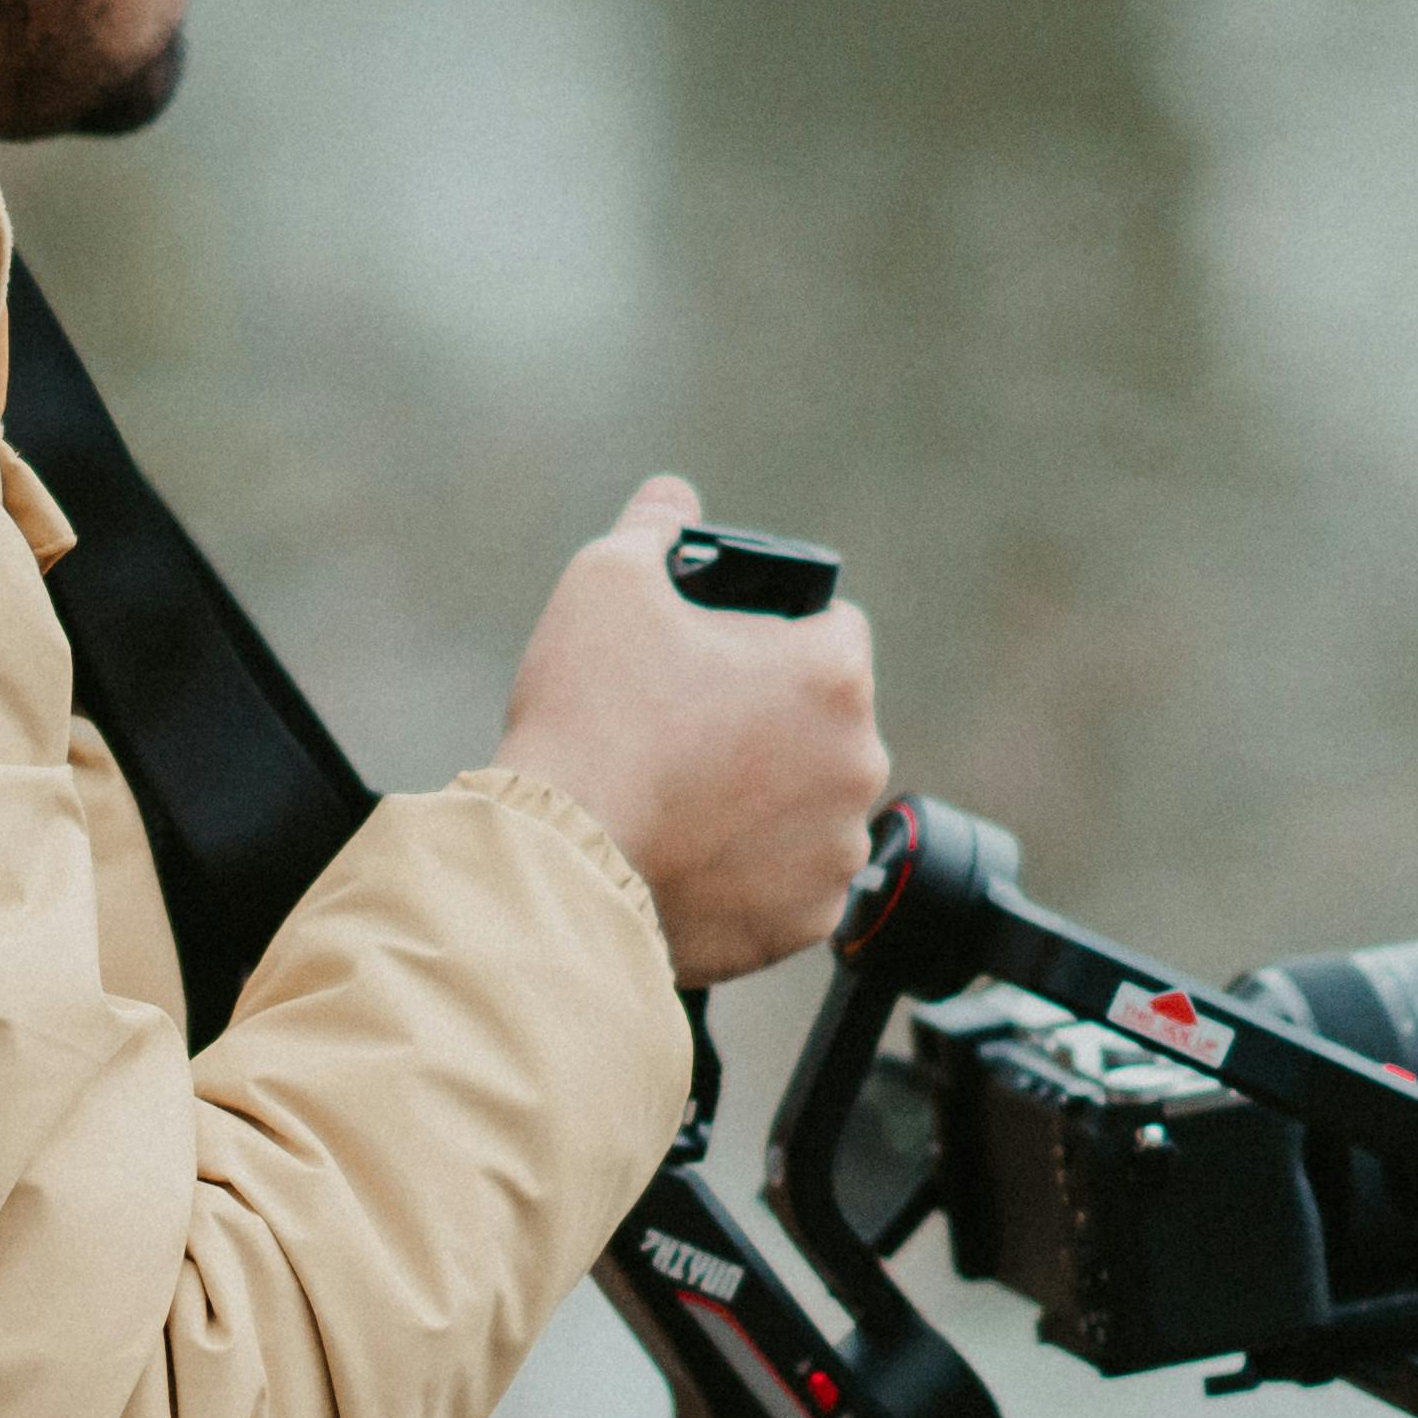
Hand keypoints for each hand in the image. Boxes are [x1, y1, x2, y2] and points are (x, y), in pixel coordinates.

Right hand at [494, 476, 889, 986]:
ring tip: (681, 798)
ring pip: (808, 804)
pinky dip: (750, 872)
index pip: (835, 629)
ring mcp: (836, 850)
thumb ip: (655, 527)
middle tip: (686, 729)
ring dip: (765, 799)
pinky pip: (789, 883)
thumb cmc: (588, 716)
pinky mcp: (805, 920)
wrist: (558, 859)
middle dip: (771, 720)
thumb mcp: (606, 580)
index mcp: (832, 674)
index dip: (775, 632)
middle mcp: (859, 763)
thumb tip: (674, 498)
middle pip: (825, 721)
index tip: (720, 656)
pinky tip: (688, 856)